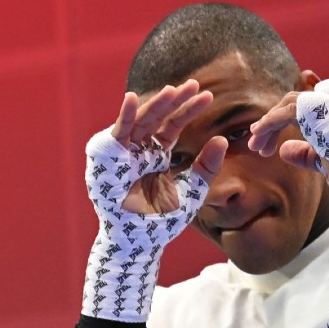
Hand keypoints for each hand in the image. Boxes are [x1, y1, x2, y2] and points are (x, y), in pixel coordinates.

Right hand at [89, 80, 227, 218]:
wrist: (139, 242)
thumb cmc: (161, 222)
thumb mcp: (191, 191)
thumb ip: (206, 168)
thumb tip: (221, 140)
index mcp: (154, 157)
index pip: (171, 126)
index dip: (188, 111)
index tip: (208, 96)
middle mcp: (137, 152)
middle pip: (156, 119)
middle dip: (174, 101)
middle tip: (195, 85)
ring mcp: (122, 155)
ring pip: (139, 122)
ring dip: (154, 105)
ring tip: (174, 90)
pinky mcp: (107, 160)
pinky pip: (116, 134)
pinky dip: (122, 117)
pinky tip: (132, 99)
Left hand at [253, 77, 328, 277]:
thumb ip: (310, 151)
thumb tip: (285, 149)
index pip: (320, 97)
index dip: (294, 112)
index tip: (274, 131)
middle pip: (304, 98)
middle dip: (277, 118)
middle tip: (258, 142)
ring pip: (293, 101)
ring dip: (270, 123)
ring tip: (255, 146)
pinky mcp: (326, 112)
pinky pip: (289, 109)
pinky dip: (270, 123)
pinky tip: (258, 138)